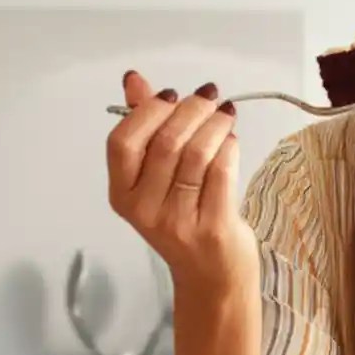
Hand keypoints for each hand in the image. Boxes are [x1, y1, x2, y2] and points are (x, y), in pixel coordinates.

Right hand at [106, 72, 257, 298]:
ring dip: (215, 124)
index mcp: (123, 194)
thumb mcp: (155, 177)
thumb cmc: (183, 217)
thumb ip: (144, 126)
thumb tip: (134, 80)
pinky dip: (229, 146)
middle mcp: (144, 209)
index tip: (172, 95)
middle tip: (209, 97)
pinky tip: (231, 140)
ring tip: (225, 114)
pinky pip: (222, 171)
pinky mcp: (212, 226)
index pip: (123, 142)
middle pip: (165, 143)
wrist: (211, 274)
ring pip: (196, 154)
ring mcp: (178, 220)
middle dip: (192, 110)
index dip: (148, 111)